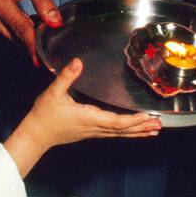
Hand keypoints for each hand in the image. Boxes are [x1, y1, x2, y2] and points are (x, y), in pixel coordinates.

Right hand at [0, 0, 62, 63]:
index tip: (44, 61)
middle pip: (18, 39)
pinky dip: (21, 32)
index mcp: (0, 4)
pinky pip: (9, 33)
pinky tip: (31, 26)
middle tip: (51, 47)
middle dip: (35, 45)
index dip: (35, 47)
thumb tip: (54, 20)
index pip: (22, 31)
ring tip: (43, 31)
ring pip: (14, 38)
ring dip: (29, 38)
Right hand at [4, 58, 161, 176]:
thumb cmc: (44, 114)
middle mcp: (94, 127)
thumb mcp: (53, 92)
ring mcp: (93, 132)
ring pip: (120, 134)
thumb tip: (78, 62)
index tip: (147, 116)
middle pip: (123, 130)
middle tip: (159, 125)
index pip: (116, 121)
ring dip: (138, 132)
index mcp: (88, 117)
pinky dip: (127, 132)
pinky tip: (134, 131)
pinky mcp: (90, 132)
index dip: (133, 120)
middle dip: (142, 127)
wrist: (35, 135)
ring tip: (154, 131)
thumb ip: (67, 76)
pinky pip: (113, 134)